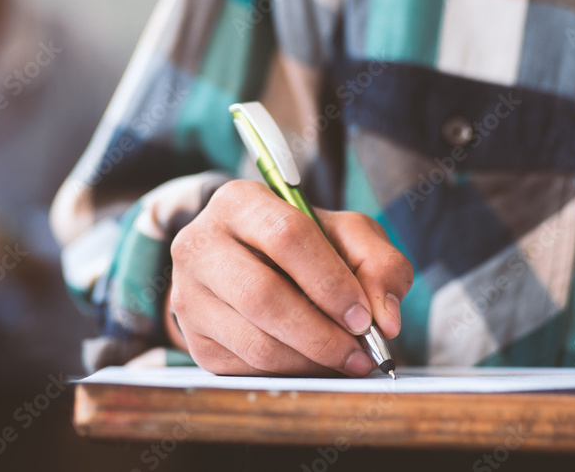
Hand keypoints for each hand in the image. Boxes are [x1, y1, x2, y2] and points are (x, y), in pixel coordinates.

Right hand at [168, 179, 412, 376]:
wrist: (251, 261)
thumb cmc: (303, 244)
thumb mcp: (346, 234)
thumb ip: (378, 263)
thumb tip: (385, 320)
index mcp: (239, 201)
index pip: (286, 236)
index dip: (330, 281)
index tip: (363, 316)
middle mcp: (200, 243)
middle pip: (262, 295)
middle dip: (321, 333)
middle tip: (359, 351)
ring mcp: (189, 293)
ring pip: (254, 341)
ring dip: (310, 360)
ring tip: (344, 360)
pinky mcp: (193, 337)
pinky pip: (245, 367)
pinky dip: (289, 372)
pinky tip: (311, 362)